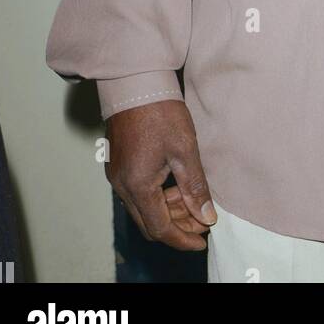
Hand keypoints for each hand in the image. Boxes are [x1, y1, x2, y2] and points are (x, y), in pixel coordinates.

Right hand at [104, 100, 216, 250]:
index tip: (202, 241)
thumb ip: (195, 187)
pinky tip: (175, 187)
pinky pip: (137, 193)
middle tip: (203, 222)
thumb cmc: (160, 111)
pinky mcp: (118, 165)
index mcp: (138, 186)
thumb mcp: (184, 149)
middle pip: (149, 223)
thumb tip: (206, 216)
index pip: (160, 228)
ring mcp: (117, 175)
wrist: (135, 82)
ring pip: (143, 208)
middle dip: (177, 227)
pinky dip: (157, 197)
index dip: (183, 239)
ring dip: (167, 211)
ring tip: (193, 203)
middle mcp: (122, 186)